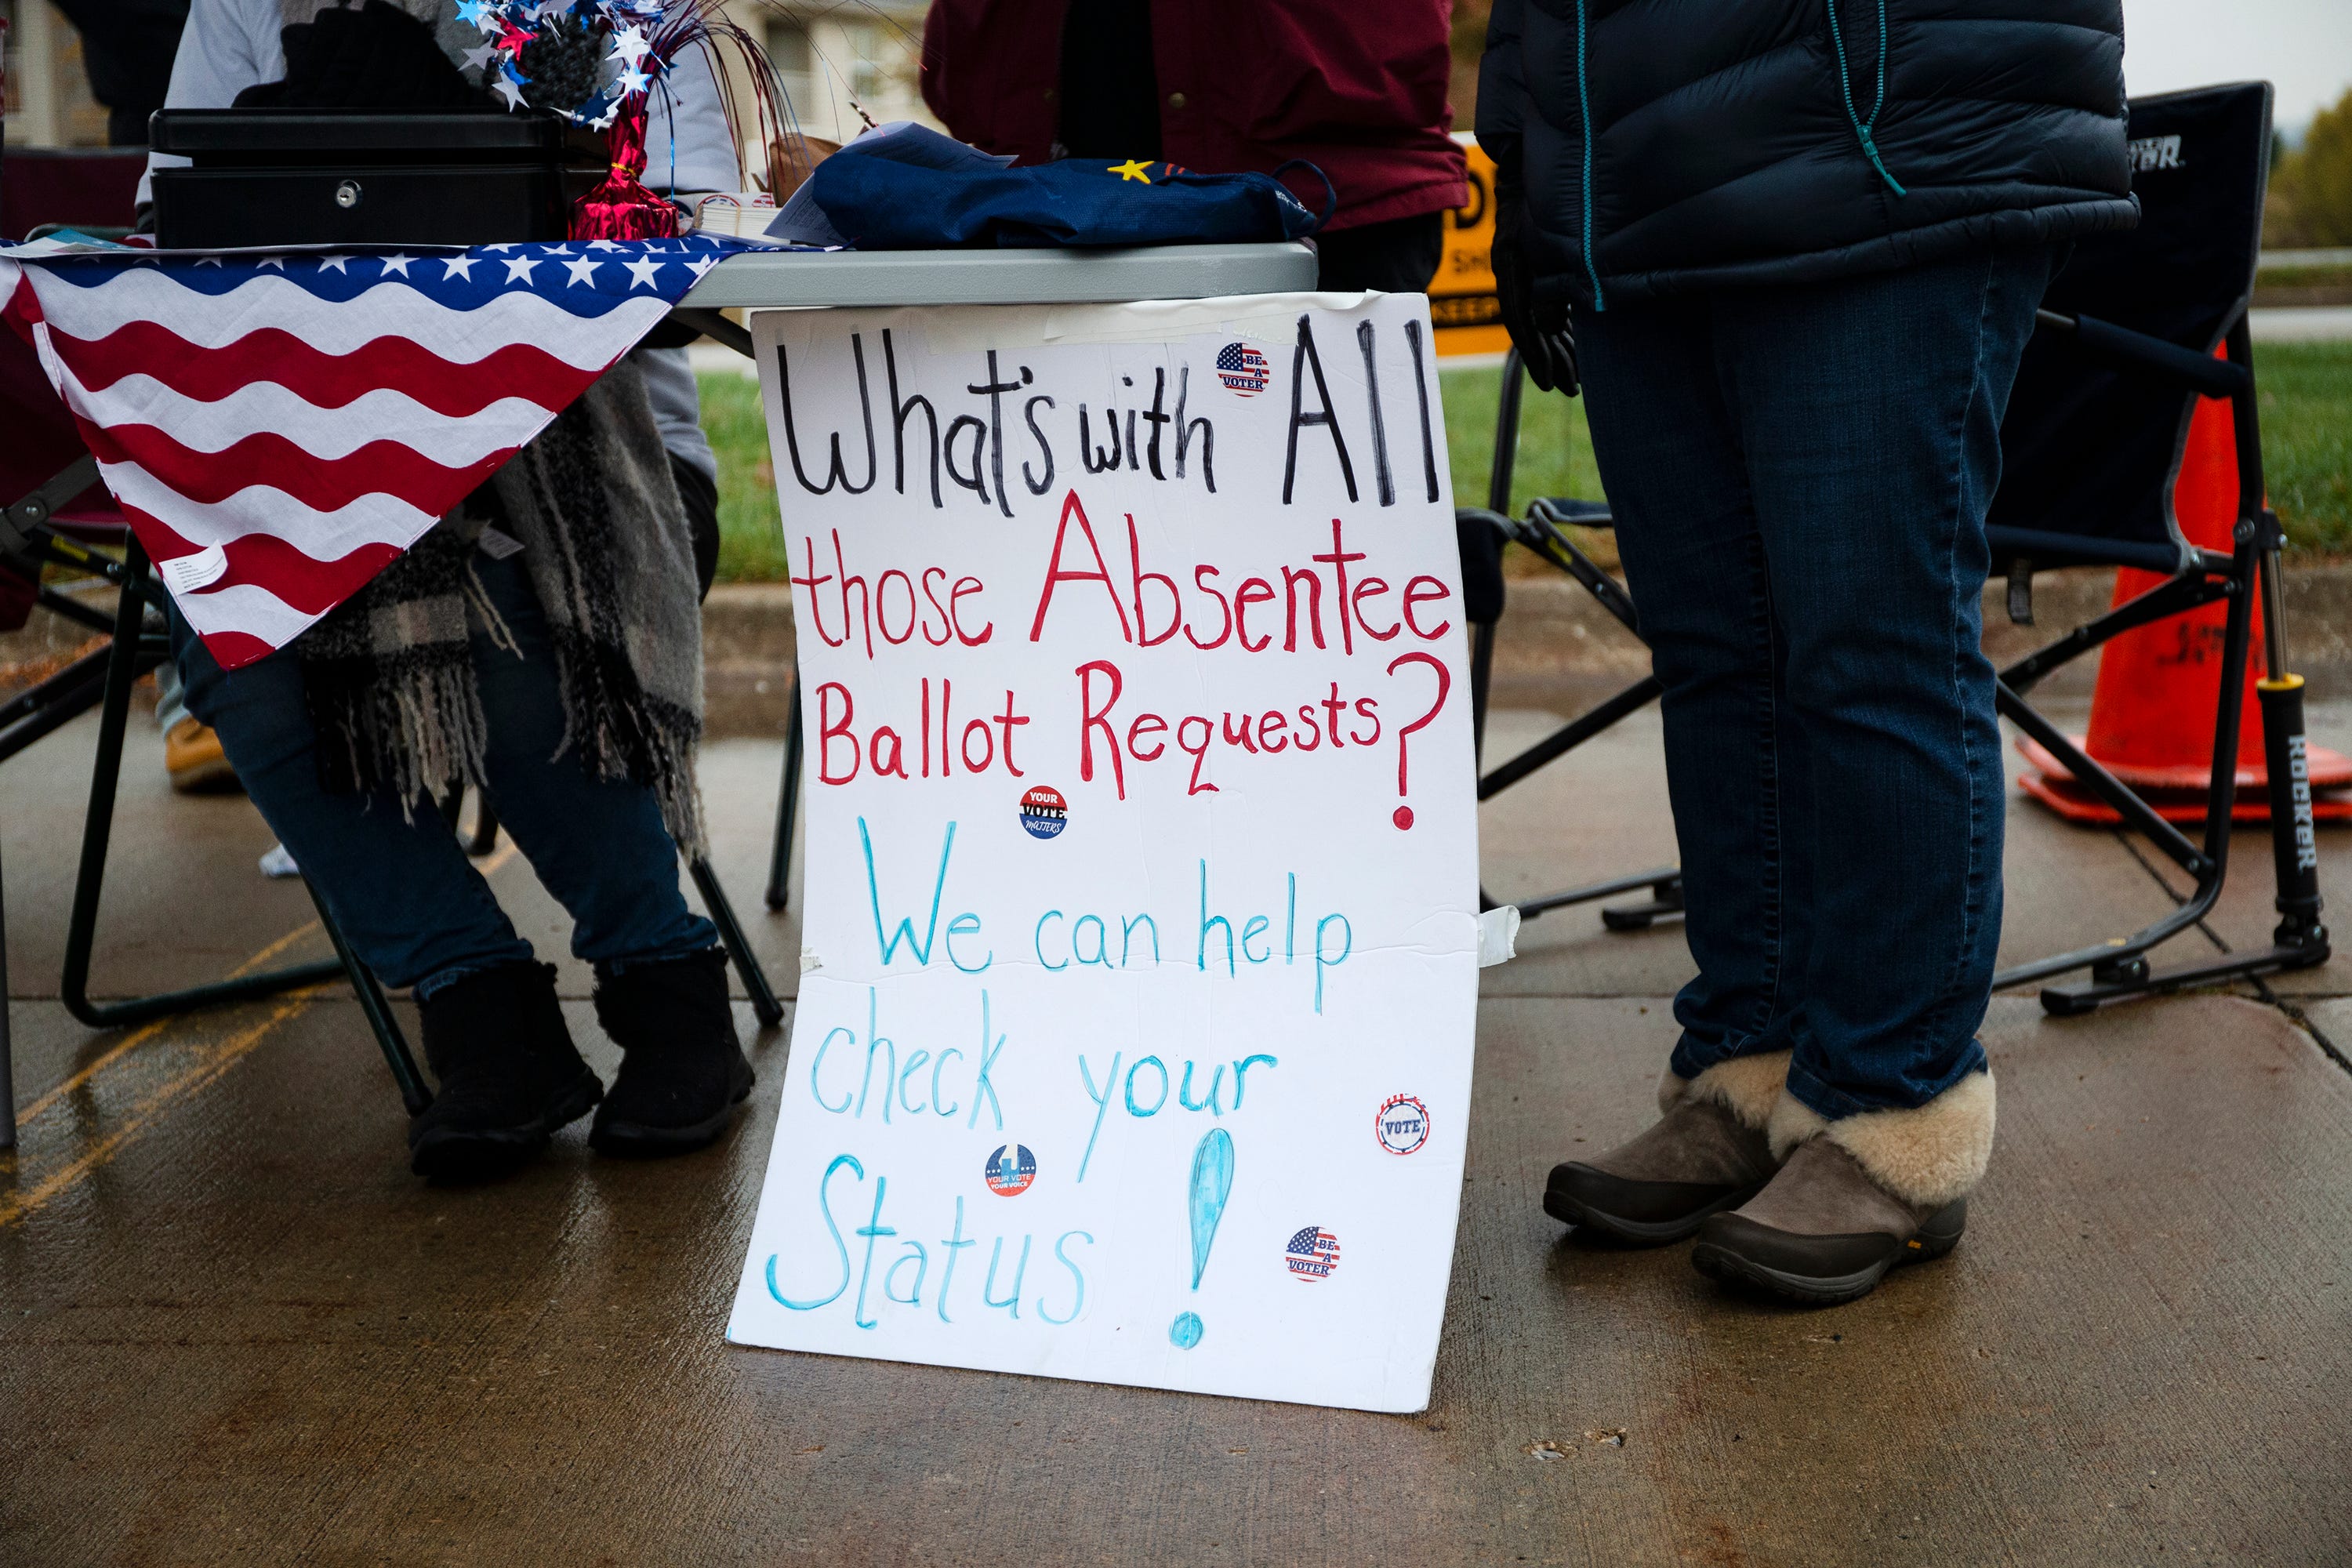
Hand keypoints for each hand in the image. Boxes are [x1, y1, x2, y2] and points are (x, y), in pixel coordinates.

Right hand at [1491, 188, 1577, 395]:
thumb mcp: (1552, 235)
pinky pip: (1550, 302)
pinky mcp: (1540, 261)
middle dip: (1553, 360)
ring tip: (1577, 380)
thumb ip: (1552, 278)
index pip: (1520, 322)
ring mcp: (1526, 266)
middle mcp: (1515, 271)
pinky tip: (1576, 345)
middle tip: (1570, 390)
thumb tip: (1549, 324)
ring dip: (1560, 349)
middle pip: (1532, 327)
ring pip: (1542, 318)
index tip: (1550, 384)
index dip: (1535, 356)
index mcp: (1512, 266)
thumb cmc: (1549, 188)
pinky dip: (1564, 326)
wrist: (1537, 155)